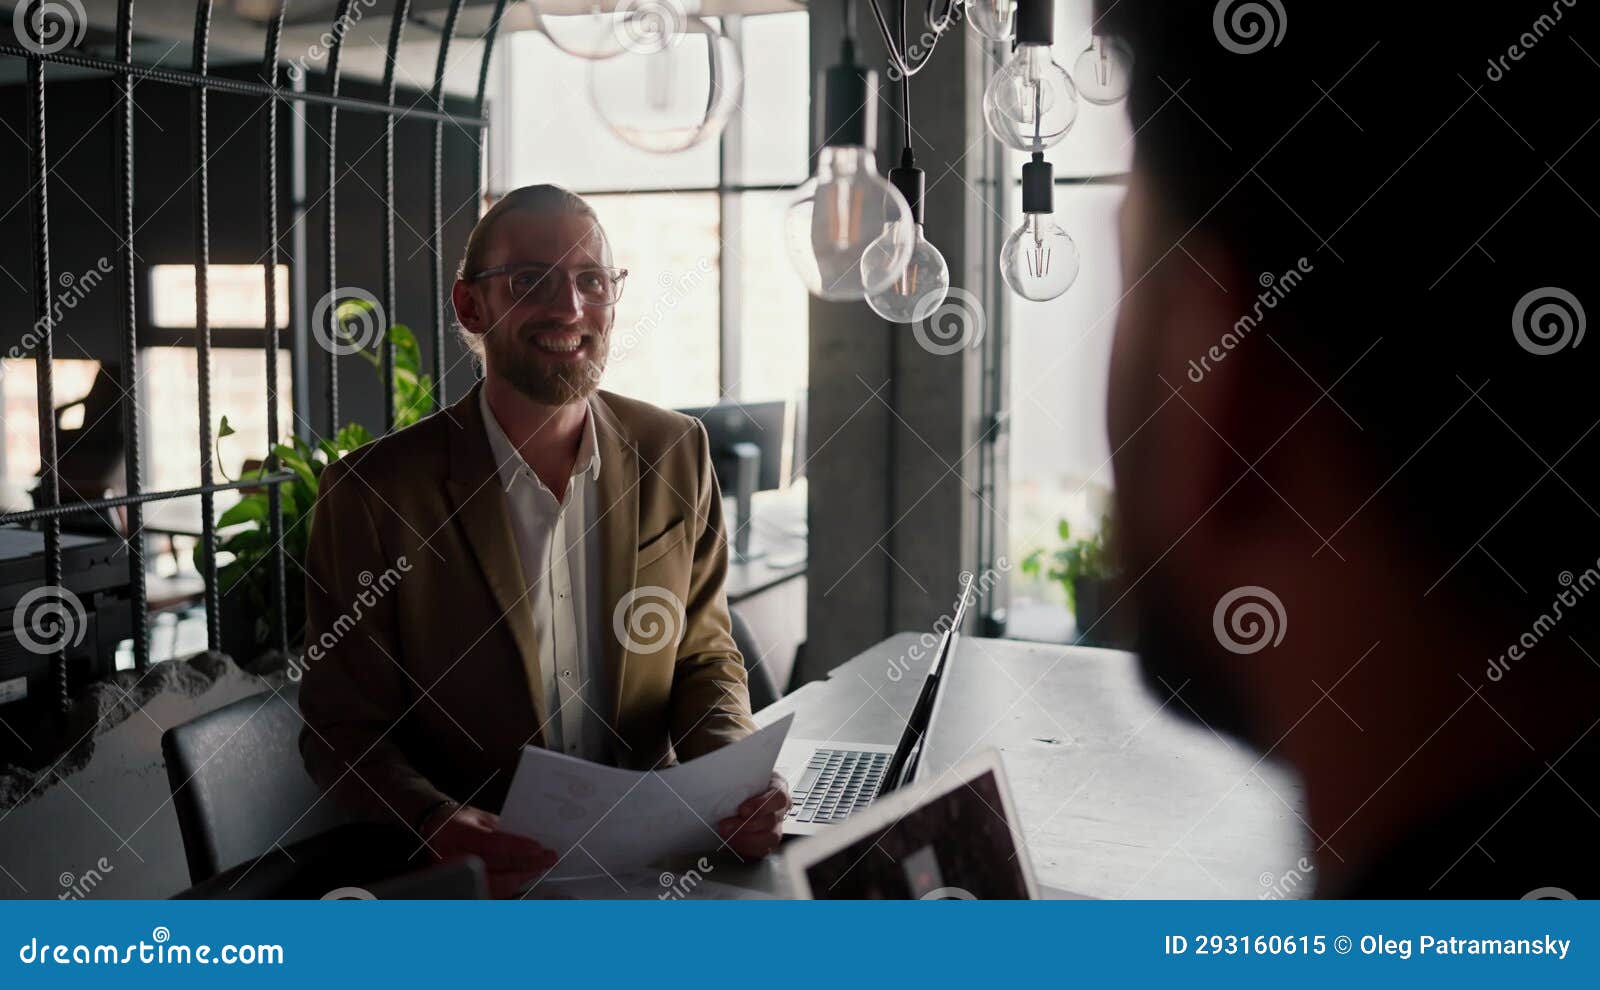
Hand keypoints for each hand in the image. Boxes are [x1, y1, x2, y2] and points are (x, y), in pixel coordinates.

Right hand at [422, 803, 558, 896]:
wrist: (433, 831)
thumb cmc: (460, 821)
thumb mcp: (479, 817)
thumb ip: (502, 829)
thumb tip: (531, 841)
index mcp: (457, 832)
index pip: (492, 843)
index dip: (517, 847)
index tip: (538, 848)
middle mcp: (451, 856)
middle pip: (495, 867)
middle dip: (525, 865)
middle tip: (547, 860)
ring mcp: (453, 876)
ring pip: (492, 885)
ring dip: (520, 878)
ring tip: (538, 869)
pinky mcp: (458, 887)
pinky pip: (487, 892)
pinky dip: (508, 887)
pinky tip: (522, 878)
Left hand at [716, 772, 789, 860]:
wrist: (741, 793)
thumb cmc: (745, 783)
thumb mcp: (744, 774)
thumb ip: (738, 778)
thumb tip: (721, 781)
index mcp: (778, 788)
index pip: (778, 797)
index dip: (761, 805)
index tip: (742, 810)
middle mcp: (779, 809)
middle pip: (771, 821)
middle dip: (745, 825)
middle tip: (725, 825)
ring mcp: (776, 827)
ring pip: (770, 839)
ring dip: (745, 839)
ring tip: (727, 835)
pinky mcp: (768, 842)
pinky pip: (762, 850)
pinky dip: (746, 849)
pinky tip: (733, 842)